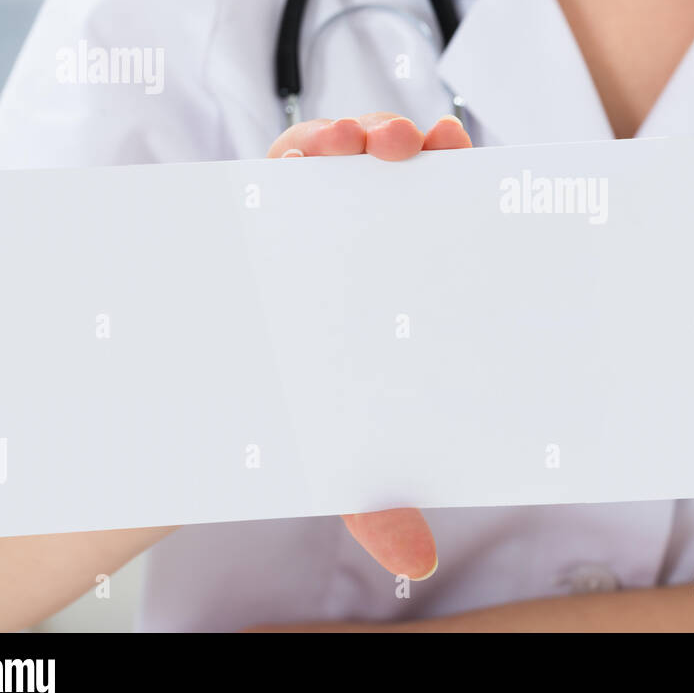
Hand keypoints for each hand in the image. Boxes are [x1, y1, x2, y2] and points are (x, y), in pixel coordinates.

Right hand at [267, 112, 471, 579]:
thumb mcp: (345, 463)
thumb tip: (414, 560)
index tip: (466, 153)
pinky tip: (314, 152)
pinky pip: (286, 164)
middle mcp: (362, 238)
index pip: (437, 211)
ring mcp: (314, 218)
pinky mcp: (263, 210)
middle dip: (408, 141)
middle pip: (395, 170)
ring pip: (343, 155)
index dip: (457, 175)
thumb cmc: (308, 419)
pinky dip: (303, 148)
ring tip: (365, 141)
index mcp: (399, 277)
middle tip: (417, 146)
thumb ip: (377, 504)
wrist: (227, 406)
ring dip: (357, 133)